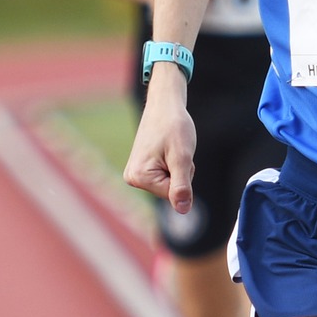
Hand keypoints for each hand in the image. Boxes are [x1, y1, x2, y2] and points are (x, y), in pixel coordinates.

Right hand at [124, 71, 197, 213]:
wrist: (164, 105)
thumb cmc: (173, 126)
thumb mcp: (182, 158)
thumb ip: (182, 186)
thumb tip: (183, 210)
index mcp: (139, 177)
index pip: (173, 195)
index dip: (183, 176)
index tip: (176, 155)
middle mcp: (132, 178)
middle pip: (169, 192)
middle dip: (180, 173)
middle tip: (175, 151)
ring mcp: (136, 174)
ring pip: (169, 185)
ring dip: (178, 169)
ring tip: (171, 149)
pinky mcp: (142, 169)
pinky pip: (166, 177)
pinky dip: (173, 166)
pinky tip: (167, 151)